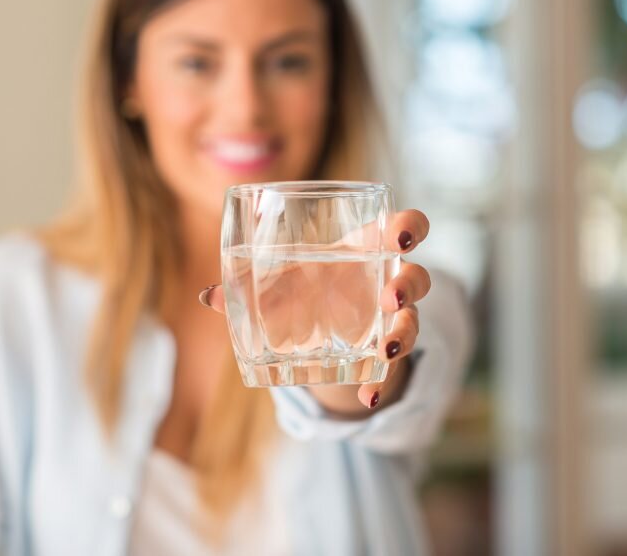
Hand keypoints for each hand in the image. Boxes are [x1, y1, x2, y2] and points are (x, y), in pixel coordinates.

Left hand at [199, 209, 431, 414]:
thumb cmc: (303, 290)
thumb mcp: (280, 286)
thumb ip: (247, 288)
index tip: (399, 238)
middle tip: (390, 298)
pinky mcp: (385, 353)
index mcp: (367, 250)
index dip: (410, 228)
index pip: (405, 229)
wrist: (319, 335)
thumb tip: (208, 296)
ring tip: (386, 349)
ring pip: (414, 321)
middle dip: (409, 285)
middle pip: (418, 276)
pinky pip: (392, 369)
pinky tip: (367, 397)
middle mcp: (387, 282)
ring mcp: (391, 319)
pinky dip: (381, 383)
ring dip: (405, 334)